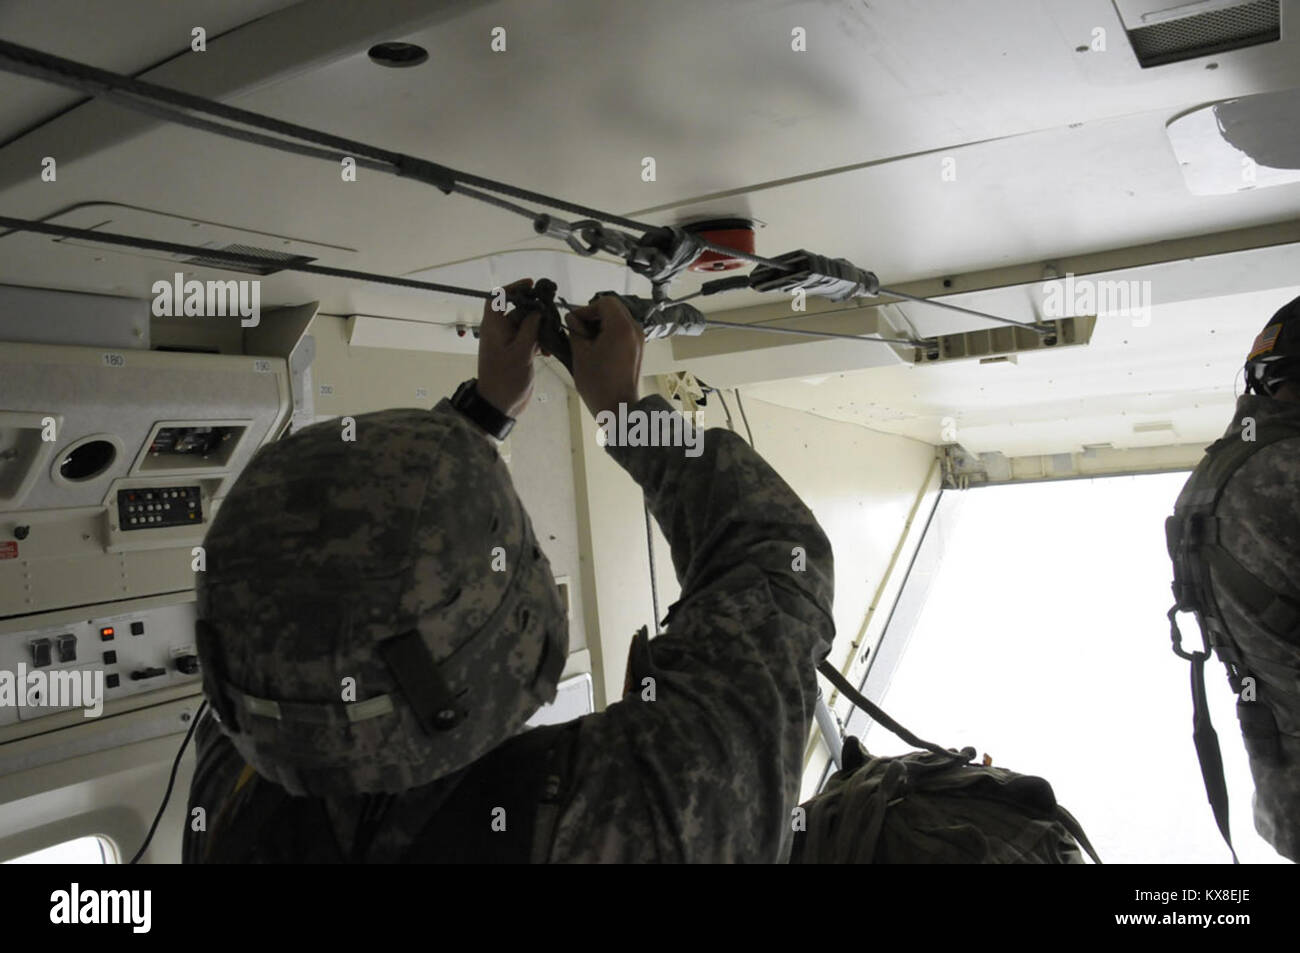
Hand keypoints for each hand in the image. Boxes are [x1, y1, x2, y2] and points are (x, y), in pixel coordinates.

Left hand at [476, 278, 542, 416]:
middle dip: (533, 308)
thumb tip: (538, 311)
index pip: (497, 298)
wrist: (499, 404)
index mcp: (494, 327)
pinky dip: (540, 340)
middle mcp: (500, 332)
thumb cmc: (505, 378)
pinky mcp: (517, 353)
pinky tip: (549, 348)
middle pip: (517, 310)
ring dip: (539, 326)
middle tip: (550, 307)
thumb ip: (530, 328)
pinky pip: (530, 339)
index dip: (512, 288)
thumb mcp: (520, 352)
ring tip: (553, 328)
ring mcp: (509, 343)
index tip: (530, 285)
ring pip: (526, 325)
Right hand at [565, 293, 642, 418]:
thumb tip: (572, 318)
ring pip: (619, 319)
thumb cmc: (598, 384)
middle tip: (579, 331)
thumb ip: (576, 331)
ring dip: (602, 324)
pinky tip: (598, 348)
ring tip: (587, 341)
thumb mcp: (581, 355)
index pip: (604, 302)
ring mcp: (639, 339)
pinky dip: (611, 333)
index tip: (574, 323)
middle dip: (595, 315)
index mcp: (621, 328)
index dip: (587, 309)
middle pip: (614, 308)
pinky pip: (624, 331)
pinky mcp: (639, 349)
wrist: (619, 409)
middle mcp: (634, 329)